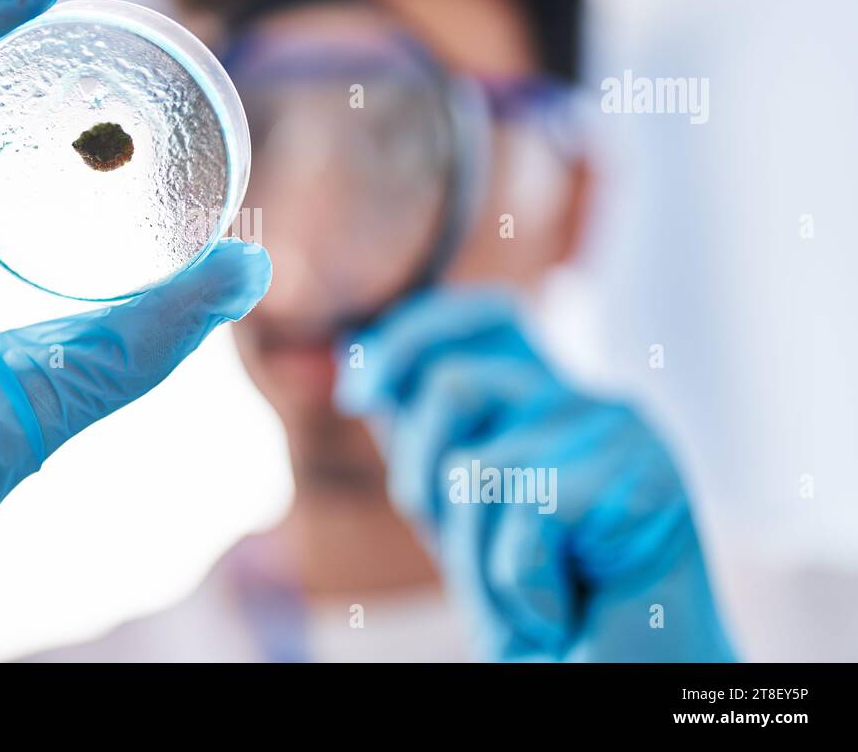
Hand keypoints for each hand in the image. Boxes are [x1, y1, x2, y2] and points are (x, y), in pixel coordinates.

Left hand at [335, 289, 733, 660]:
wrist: (619, 685)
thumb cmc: (544, 614)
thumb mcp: (466, 520)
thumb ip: (433, 443)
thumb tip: (359, 366)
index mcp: (551, 406)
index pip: (490, 317)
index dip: (412, 336)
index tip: (357, 396)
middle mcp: (590, 404)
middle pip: (453, 384)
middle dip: (421, 476)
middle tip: (465, 549)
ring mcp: (621, 432)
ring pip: (477, 469)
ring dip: (480, 557)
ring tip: (536, 595)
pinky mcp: (646, 474)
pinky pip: (527, 517)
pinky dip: (525, 587)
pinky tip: (569, 609)